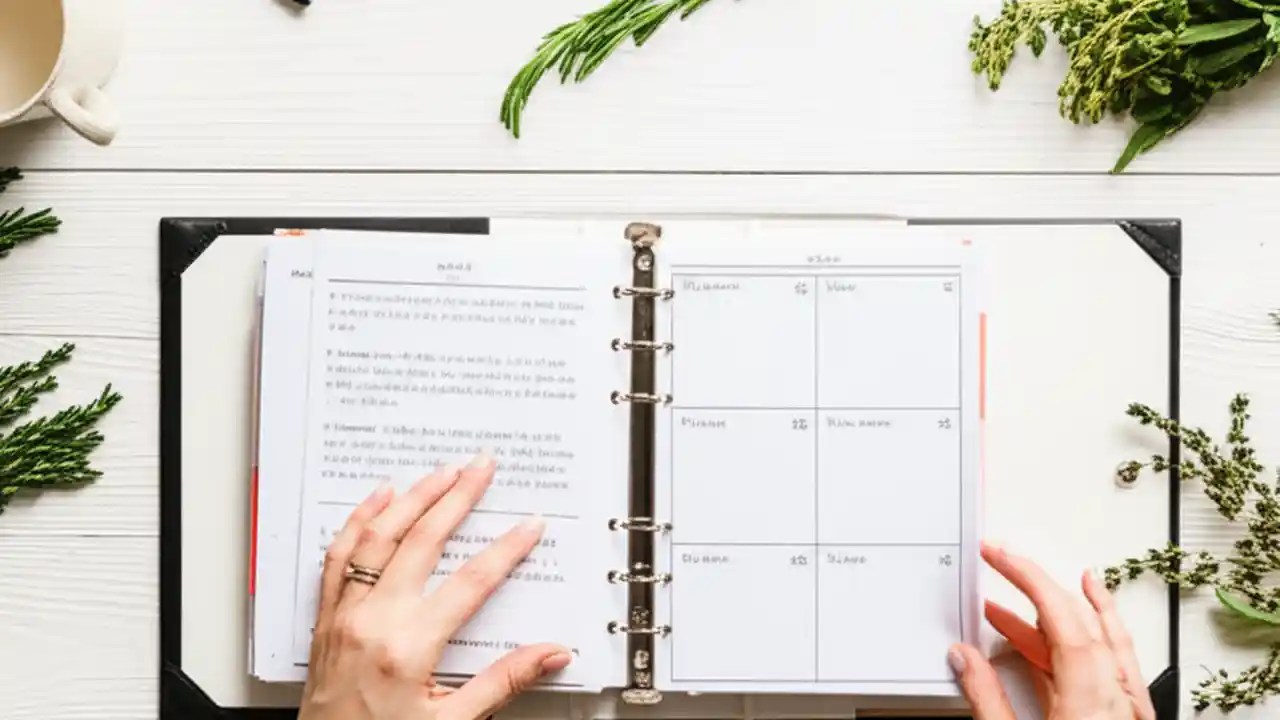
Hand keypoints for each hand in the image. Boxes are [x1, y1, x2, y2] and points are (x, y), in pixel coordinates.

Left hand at [299, 455, 572, 719]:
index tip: (528, 526)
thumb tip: (549, 655)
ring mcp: (345, 615)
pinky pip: (338, 555)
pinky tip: (378, 499)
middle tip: (481, 468)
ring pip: (378, 537)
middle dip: (458, 497)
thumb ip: (503, 682)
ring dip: (412, 498)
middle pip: (423, 541)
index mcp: (409, 647)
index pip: (471, 583)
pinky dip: (359, 520)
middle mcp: (373, 622)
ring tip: (440, 472)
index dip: (506, 550)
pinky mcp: (326, 618)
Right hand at [949, 542, 1155, 719]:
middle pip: (1079, 621)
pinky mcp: (1129, 716)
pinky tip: (1087, 613)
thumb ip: (988, 699)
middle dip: (1035, 585)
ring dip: (1059, 608)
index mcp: (1091, 701)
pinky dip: (1100, 629)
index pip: (1060, 619)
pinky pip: (1119, 659)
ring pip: (1100, 638)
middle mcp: (1118, 698)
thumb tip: (964, 659)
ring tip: (1022, 588)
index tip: (1001, 555)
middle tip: (1002, 560)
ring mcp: (1129, 708)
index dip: (1028, 578)